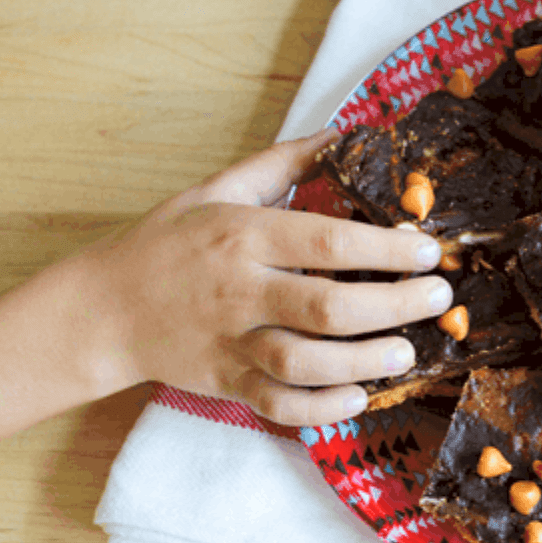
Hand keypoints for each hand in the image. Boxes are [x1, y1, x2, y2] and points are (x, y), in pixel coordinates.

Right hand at [76, 129, 451, 425]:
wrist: (103, 307)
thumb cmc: (170, 242)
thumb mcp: (220, 189)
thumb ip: (284, 163)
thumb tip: (342, 134)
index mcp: (243, 236)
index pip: (327, 243)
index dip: (385, 250)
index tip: (428, 250)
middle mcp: (239, 291)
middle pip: (327, 308)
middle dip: (393, 307)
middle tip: (437, 301)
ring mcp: (231, 342)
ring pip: (306, 363)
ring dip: (365, 362)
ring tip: (407, 352)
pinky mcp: (225, 381)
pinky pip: (279, 404)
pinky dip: (322, 408)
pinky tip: (358, 394)